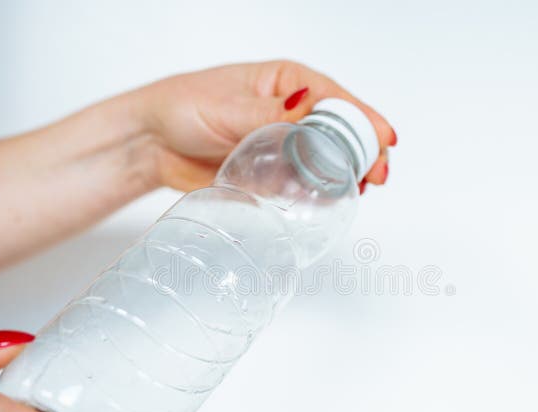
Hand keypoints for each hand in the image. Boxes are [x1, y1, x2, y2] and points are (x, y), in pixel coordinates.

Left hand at [133, 60, 395, 192]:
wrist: (153, 143)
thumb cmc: (183, 107)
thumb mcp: (226, 106)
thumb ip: (266, 112)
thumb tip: (306, 105)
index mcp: (286, 83)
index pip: (335, 98)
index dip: (363, 119)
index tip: (384, 138)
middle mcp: (291, 112)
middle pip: (340, 130)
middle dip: (363, 151)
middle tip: (376, 175)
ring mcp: (284, 144)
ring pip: (327, 158)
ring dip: (346, 174)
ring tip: (358, 190)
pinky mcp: (272, 172)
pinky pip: (304, 182)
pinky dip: (319, 192)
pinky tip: (329, 201)